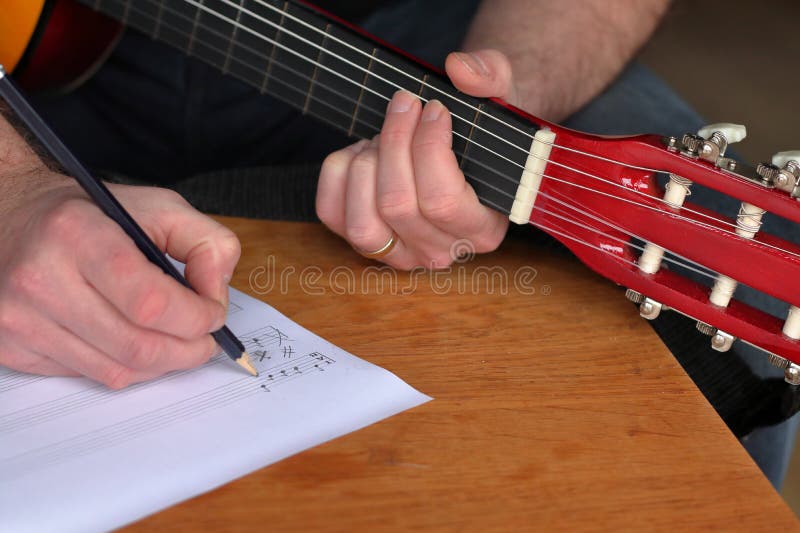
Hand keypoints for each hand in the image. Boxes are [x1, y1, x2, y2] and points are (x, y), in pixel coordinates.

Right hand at [0, 176, 240, 387]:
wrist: (10, 217)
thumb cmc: (92, 214)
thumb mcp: (160, 207)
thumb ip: (207, 244)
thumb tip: (216, 295)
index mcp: (76, 234)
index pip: (151, 302)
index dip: (196, 317)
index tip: (213, 314)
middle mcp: (40, 279)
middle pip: (137, 346)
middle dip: (189, 350)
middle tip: (206, 340)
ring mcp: (20, 319)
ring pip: (117, 371)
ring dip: (162, 364)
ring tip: (177, 342)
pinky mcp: (11, 346)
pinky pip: (90, 376)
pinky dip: (126, 366)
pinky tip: (134, 341)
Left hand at [316, 49, 518, 269]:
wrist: (462, 148)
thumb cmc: (482, 131)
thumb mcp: (501, 98)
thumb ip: (492, 76)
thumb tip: (460, 71)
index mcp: (482, 229)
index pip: (442, 201)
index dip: (429, 148)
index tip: (434, 109)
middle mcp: (440, 251)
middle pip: (397, 204)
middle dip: (394, 143)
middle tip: (405, 105)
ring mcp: (400, 254)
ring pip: (363, 222)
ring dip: (366, 165)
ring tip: (383, 136)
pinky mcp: (365, 243)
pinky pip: (332, 214)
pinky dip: (339, 174)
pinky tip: (363, 153)